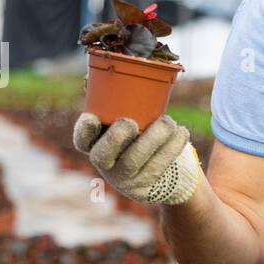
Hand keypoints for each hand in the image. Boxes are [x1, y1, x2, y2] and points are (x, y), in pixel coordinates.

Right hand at [72, 113, 199, 204]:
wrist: (166, 175)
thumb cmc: (144, 138)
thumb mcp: (131, 123)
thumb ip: (118, 103)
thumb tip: (100, 75)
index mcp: (97, 146)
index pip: (82, 142)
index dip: (83, 131)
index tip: (91, 117)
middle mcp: (107, 166)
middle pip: (102, 156)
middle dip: (115, 138)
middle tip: (130, 122)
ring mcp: (126, 180)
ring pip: (134, 161)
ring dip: (153, 138)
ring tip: (167, 122)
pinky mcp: (147, 188)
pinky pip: (159, 167)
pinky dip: (172, 147)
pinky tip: (182, 132)